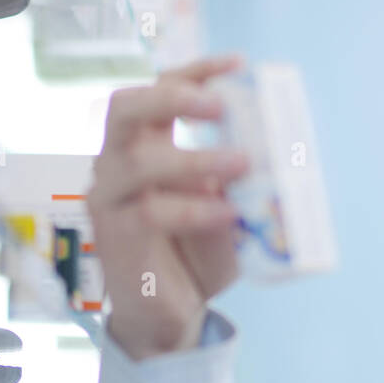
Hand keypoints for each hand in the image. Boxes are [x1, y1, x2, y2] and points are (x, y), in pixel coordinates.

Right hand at [88, 54, 250, 359]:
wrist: (169, 317)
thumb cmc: (195, 258)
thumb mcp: (226, 210)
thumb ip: (238, 183)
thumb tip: (274, 153)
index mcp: (140, 147)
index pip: (157, 89)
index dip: (195, 71)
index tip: (239, 65)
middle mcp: (116, 164)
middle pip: (126, 107)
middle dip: (173, 97)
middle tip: (220, 106)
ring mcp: (109, 199)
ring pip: (139, 160)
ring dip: (195, 158)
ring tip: (241, 164)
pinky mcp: (114, 236)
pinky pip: (149, 212)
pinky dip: (193, 209)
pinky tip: (226, 215)